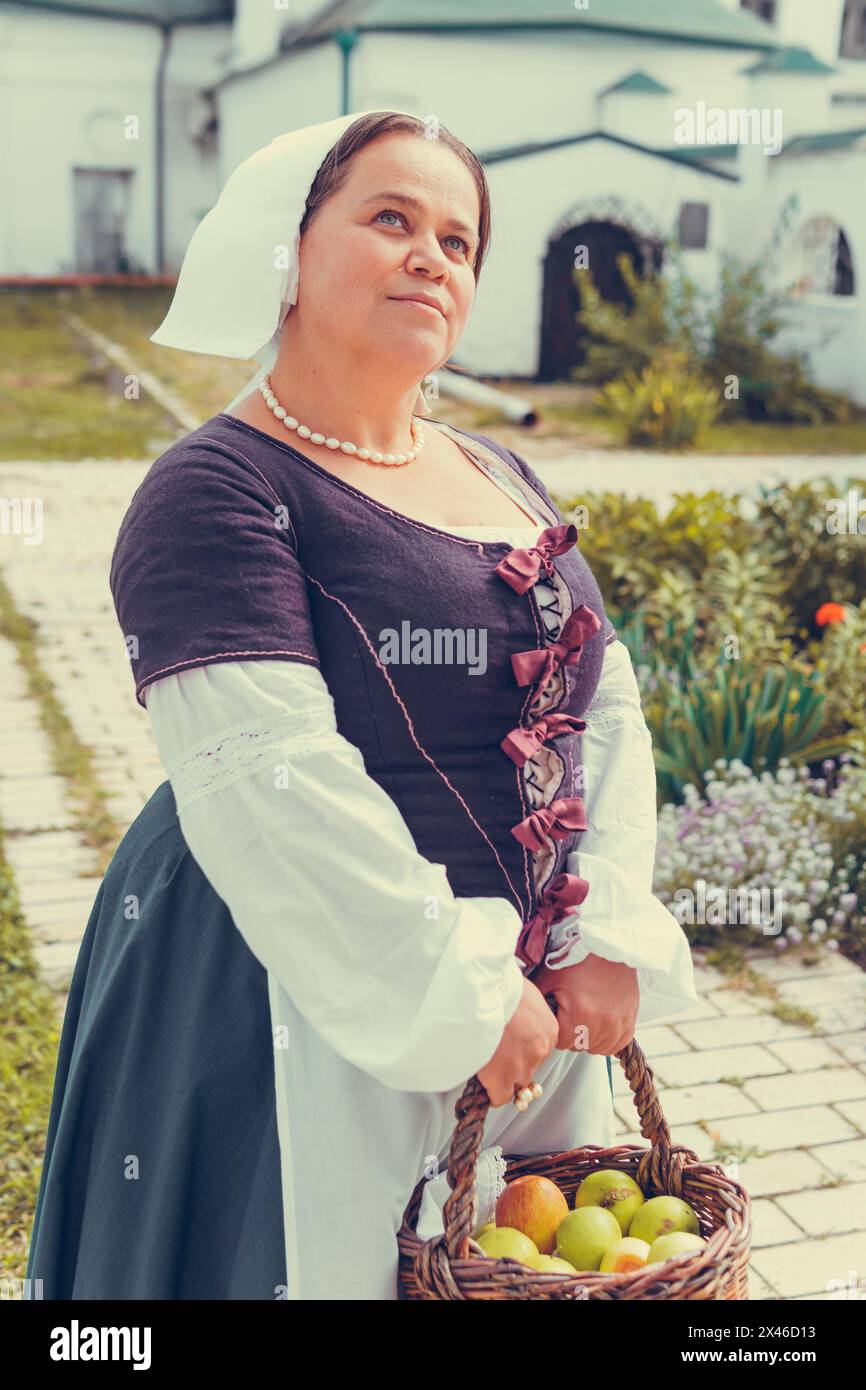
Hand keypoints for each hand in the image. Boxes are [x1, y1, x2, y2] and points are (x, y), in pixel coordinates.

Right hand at [476, 975, 557, 1106]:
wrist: (484, 991)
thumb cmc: (500, 985)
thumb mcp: (525, 993)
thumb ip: (528, 1011)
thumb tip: (519, 1017)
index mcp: (549, 1030)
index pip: (541, 1052)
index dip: (524, 1052)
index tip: (512, 1049)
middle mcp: (541, 1050)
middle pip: (530, 1069)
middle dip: (515, 1066)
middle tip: (498, 1058)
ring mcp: (524, 1066)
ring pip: (516, 1085)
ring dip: (502, 1078)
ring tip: (487, 1067)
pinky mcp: (504, 1078)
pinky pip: (499, 1097)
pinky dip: (490, 1092)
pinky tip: (482, 1082)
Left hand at [531, 954, 638, 1055]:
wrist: (611, 949)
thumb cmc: (581, 960)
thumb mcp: (551, 976)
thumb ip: (536, 999)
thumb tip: (522, 1011)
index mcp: (579, 1014)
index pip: (561, 1043)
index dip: (558, 1029)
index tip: (560, 1015)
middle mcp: (602, 1023)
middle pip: (579, 1046)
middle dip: (573, 1034)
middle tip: (573, 1012)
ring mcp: (618, 1025)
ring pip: (597, 1048)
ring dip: (590, 1038)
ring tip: (587, 1016)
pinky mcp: (630, 1023)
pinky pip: (615, 1045)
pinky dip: (607, 1038)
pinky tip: (601, 1023)